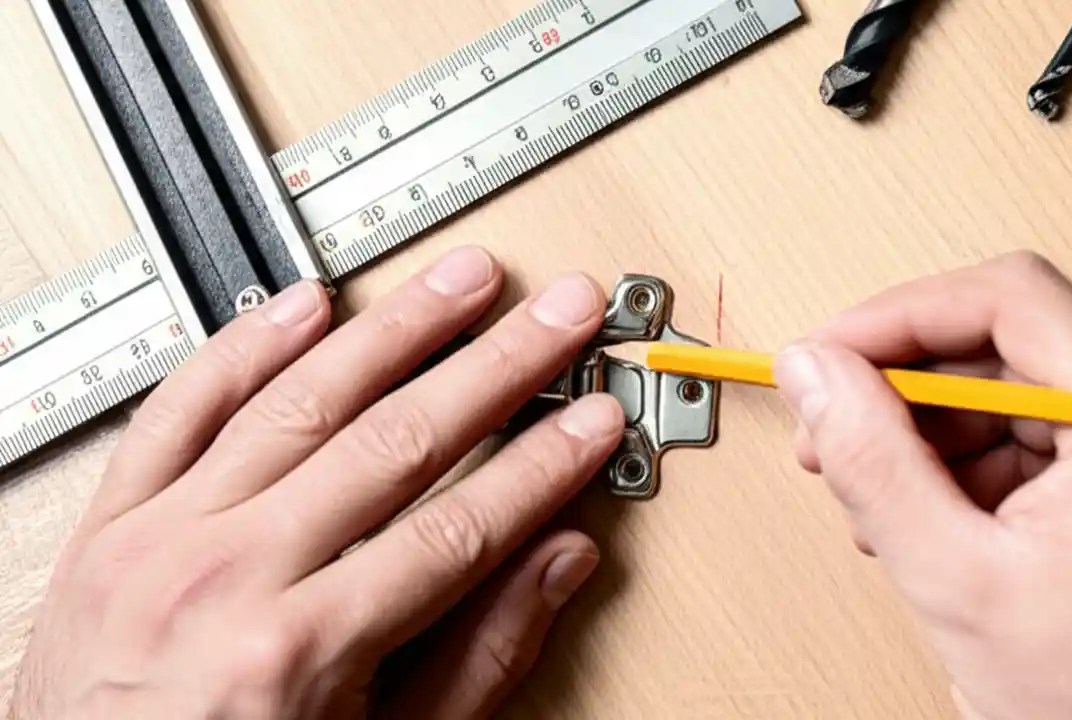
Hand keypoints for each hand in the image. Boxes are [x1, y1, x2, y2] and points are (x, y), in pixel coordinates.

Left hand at [12, 247, 623, 718]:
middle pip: (397, 441)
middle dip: (498, 368)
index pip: (459, 528)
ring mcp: (161, 540)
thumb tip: (554, 565)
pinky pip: (182, 410)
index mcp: (300, 652)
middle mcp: (227, 579)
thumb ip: (478, 660)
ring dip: (395, 329)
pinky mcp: (112, 524)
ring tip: (462, 281)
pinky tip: (309, 304)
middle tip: (559, 316)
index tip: (593, 422)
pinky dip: (246, 347)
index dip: (543, 466)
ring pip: (301, 400)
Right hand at [774, 253, 1071, 718]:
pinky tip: (931, 515)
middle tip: (831, 430)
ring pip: (1015, 386)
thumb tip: (815, 372)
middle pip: (1008, 343)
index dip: (899, 316)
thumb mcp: (958, 580)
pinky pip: (1041, 429)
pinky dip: (973, 462)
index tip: (830, 352)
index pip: (1009, 300)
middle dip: (904, 389)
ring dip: (931, 434)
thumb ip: (874, 461)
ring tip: (880, 501)